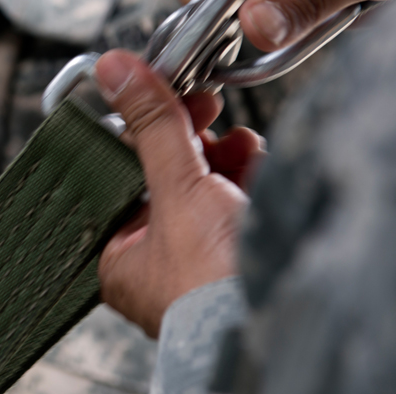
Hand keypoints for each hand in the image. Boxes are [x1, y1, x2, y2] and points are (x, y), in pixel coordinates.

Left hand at [93, 50, 260, 337]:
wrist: (281, 324)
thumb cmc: (214, 287)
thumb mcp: (176, 189)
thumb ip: (150, 126)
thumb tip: (115, 72)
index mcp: (118, 255)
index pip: (120, 171)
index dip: (142, 128)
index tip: (161, 93)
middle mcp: (154, 261)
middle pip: (163, 175)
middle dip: (190, 139)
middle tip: (204, 105)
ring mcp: (199, 259)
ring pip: (203, 186)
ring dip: (223, 154)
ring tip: (239, 142)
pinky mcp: (240, 255)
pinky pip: (237, 204)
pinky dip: (247, 176)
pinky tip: (256, 160)